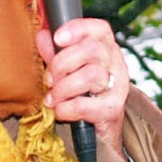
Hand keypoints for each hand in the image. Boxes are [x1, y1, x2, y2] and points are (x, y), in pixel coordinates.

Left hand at [36, 18, 129, 150]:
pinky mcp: (112, 110)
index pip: (100, 29)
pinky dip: (66, 109)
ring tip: (53, 98)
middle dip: (62, 63)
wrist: (101, 133)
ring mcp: (118, 87)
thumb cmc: (83, 95)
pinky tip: (60, 111)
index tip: (57, 38)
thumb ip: (55, 53)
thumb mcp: (69, 71)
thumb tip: (43, 36)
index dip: (78, 29)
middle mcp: (116, 64)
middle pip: (92, 50)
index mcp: (106, 49)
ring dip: (63, 88)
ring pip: (91, 75)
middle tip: (50, 79)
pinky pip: (86, 105)